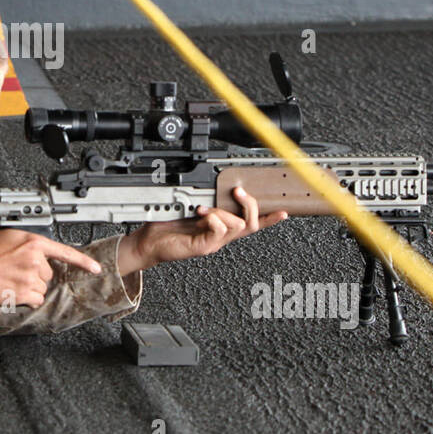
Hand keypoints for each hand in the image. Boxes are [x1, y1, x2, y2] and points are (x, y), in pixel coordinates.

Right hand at [0, 227, 102, 306]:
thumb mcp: (4, 233)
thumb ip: (23, 237)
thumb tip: (29, 240)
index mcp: (33, 242)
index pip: (65, 252)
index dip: (83, 262)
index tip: (95, 269)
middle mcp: (35, 259)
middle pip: (48, 273)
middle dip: (35, 274)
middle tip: (16, 271)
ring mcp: (31, 277)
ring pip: (42, 287)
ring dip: (30, 287)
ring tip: (12, 280)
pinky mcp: (25, 293)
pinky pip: (35, 300)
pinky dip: (27, 299)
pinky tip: (13, 290)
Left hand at [121, 186, 286, 272]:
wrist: (149, 244)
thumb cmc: (166, 226)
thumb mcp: (190, 208)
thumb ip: (207, 201)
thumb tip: (216, 187)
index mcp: (221, 228)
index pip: (251, 223)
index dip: (269, 219)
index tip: (283, 212)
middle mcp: (221, 237)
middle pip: (251, 224)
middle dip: (250, 204)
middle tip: (238, 192)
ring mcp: (213, 243)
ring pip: (237, 226)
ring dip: (223, 211)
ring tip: (205, 208)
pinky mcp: (203, 247)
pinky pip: (219, 230)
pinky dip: (213, 218)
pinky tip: (202, 215)